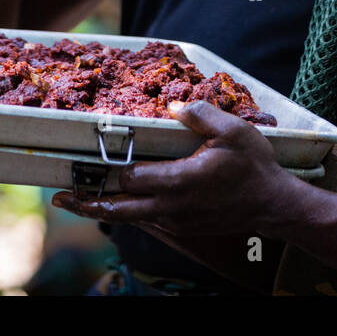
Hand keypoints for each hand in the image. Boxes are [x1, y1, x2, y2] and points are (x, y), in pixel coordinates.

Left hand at [50, 100, 287, 235]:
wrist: (275, 205)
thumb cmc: (255, 167)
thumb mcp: (233, 131)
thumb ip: (200, 115)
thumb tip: (173, 107)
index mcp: (179, 182)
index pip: (131, 177)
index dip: (109, 168)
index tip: (85, 158)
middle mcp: (171, 207)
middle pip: (119, 208)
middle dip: (87, 202)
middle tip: (60, 196)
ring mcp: (176, 221)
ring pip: (130, 219)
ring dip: (103, 210)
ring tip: (77, 203)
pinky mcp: (182, 228)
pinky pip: (146, 222)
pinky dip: (126, 214)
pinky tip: (116, 205)